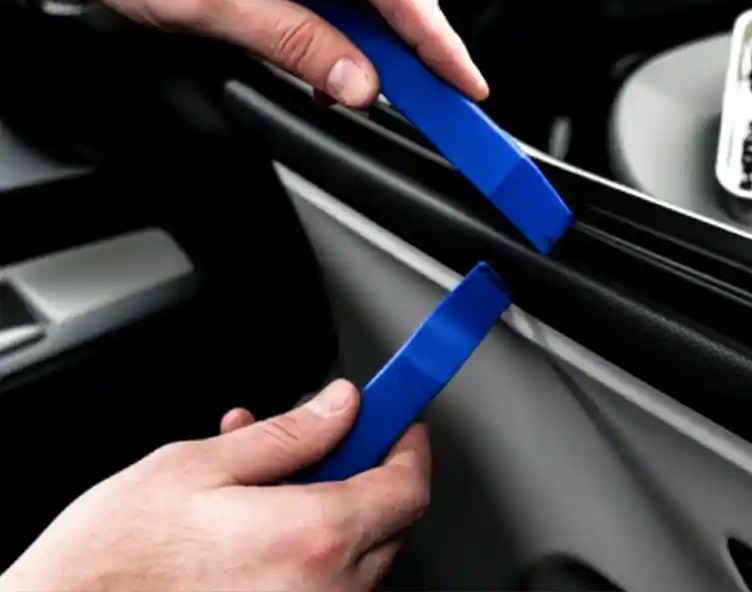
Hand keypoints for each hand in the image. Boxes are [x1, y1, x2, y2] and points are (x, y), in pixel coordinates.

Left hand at [0, 0, 487, 106]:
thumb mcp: (206, 2)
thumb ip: (295, 45)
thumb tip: (359, 83)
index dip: (434, 37)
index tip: (464, 84)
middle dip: (417, 26)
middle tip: (429, 89)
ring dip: (380, 17)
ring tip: (367, 72)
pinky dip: (348, 3)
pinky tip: (334, 39)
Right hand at [0, 379, 430, 590]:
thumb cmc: (116, 557)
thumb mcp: (201, 466)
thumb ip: (289, 435)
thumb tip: (342, 406)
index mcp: (312, 539)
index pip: (407, 489)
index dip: (407, 445)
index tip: (398, 420)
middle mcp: (324, 591)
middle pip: (387, 523)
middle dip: (362, 474)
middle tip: (321, 440)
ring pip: (355, 557)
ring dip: (325, 511)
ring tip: (261, 481)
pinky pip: (321, 586)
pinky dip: (304, 551)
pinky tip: (256, 524)